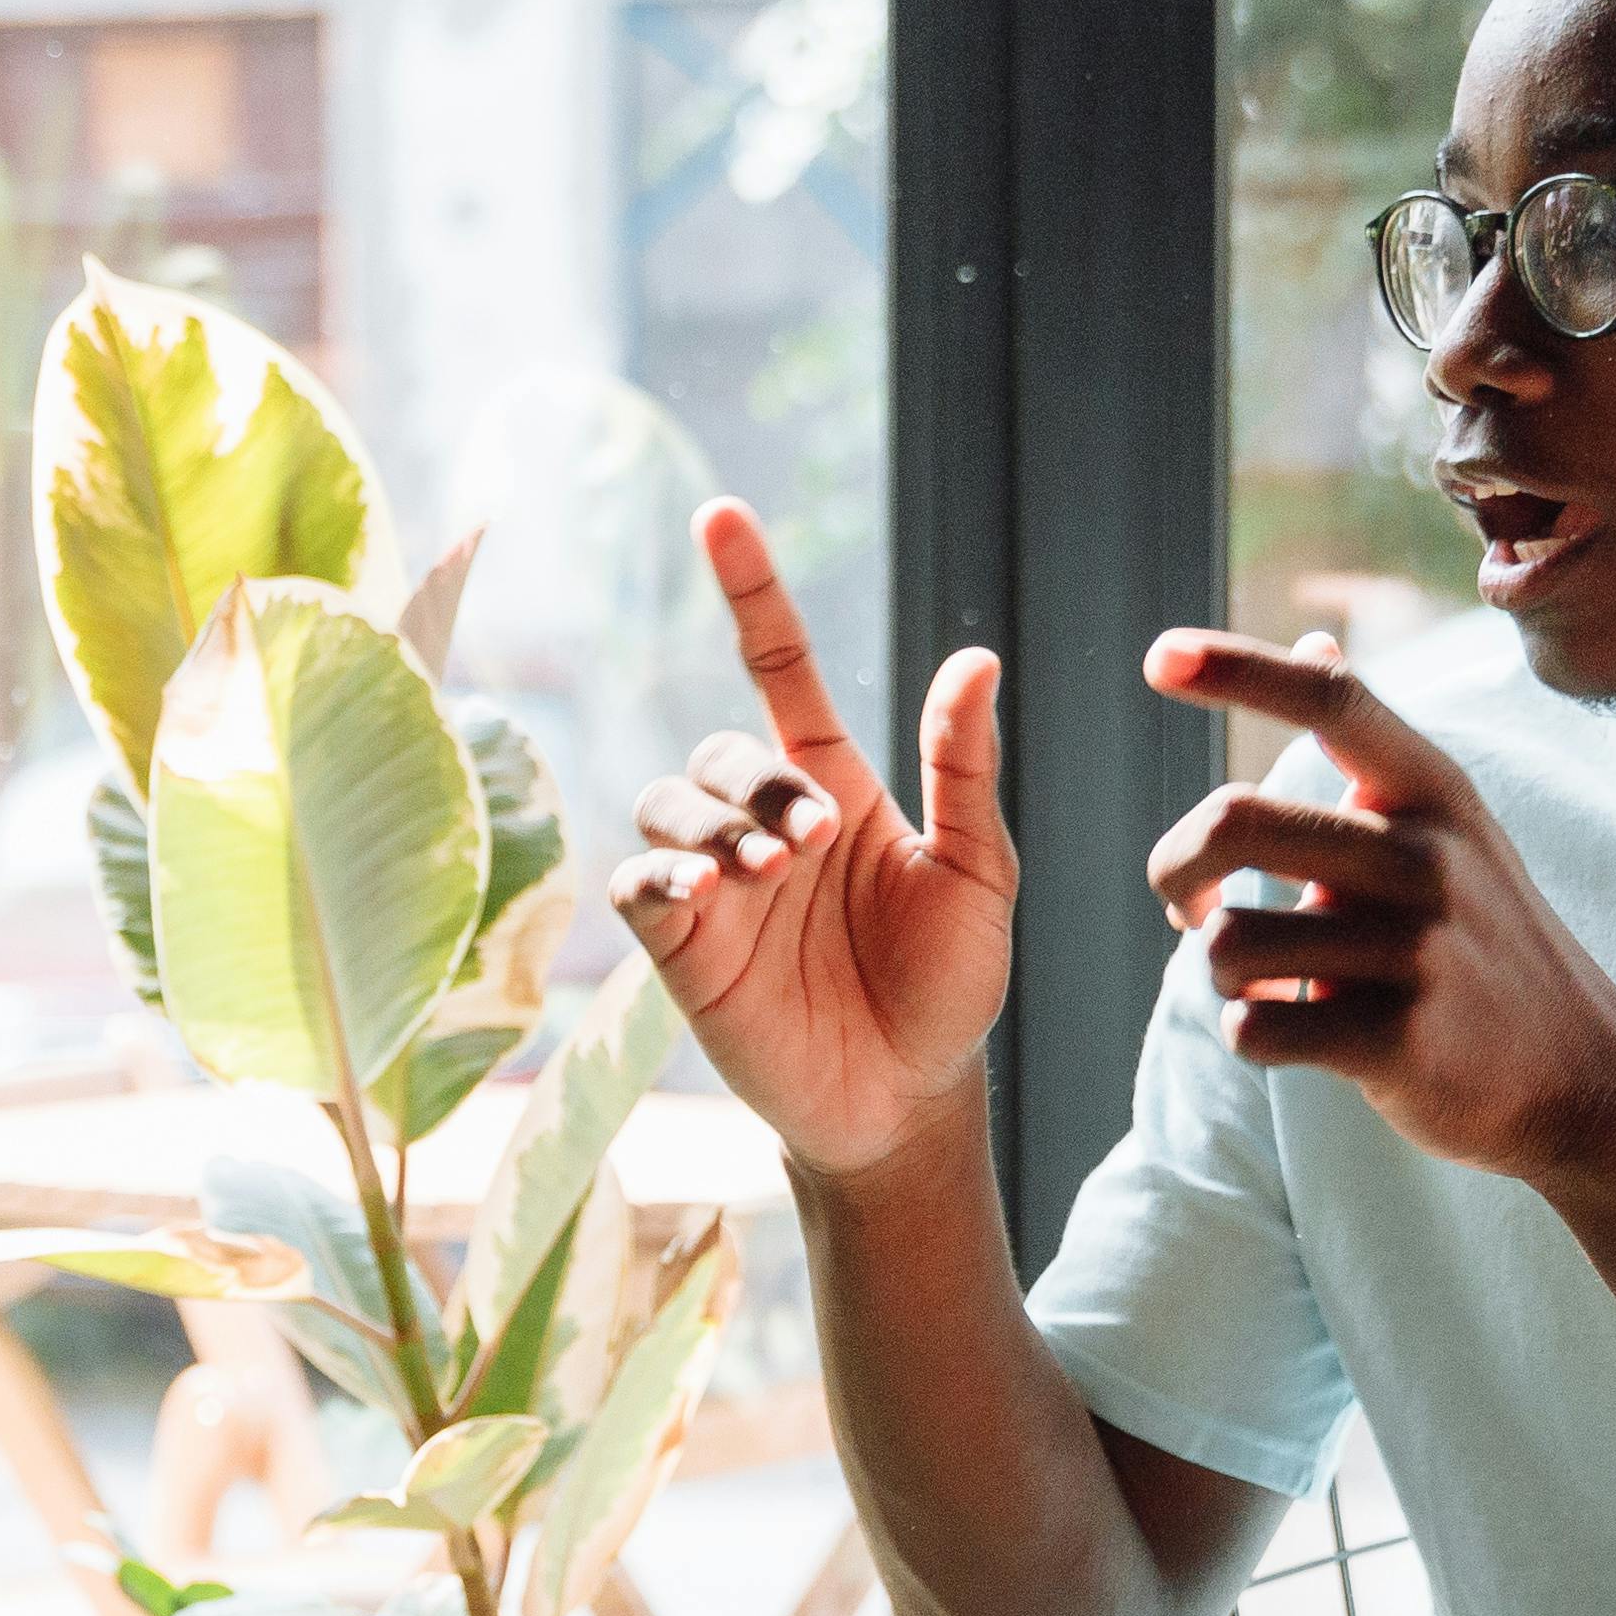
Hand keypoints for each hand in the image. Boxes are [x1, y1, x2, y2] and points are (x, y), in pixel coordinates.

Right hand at [606, 502, 1015, 1188]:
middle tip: (812, 843)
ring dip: (712, 822)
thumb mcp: (977, 872)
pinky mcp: (680, 948)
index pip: (778, 668)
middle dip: (756, 782)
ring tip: (768, 872)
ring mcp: (716, 885)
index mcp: (834, 787)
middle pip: (719, 748)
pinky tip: (708, 895)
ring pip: (666, 803)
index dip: (750, 593)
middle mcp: (764, 823)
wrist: (908, 1099)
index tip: (720, 516)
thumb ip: (962, 768)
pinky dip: (662, 877)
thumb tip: (975, 657)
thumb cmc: (947, 986)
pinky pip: (637, 885)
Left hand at [1137, 631, 1615, 1183]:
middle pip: (1233, 821)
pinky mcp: (1402, 1040)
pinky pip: (1254, 1028)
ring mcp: (1420, 951)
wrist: (1582, 1077)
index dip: (1238, 670)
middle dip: (1173, 867)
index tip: (1157, 657)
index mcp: (1433, 793)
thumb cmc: (1485, 943)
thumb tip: (1312, 638)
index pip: (1332, 702)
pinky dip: (1250, 1034)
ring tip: (1271, 985)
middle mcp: (1429, 857)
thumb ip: (1371, 748)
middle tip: (1183, 903)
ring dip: (1221, 972)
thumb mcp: (1450, 828)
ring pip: (1227, 941)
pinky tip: (1294, 1034)